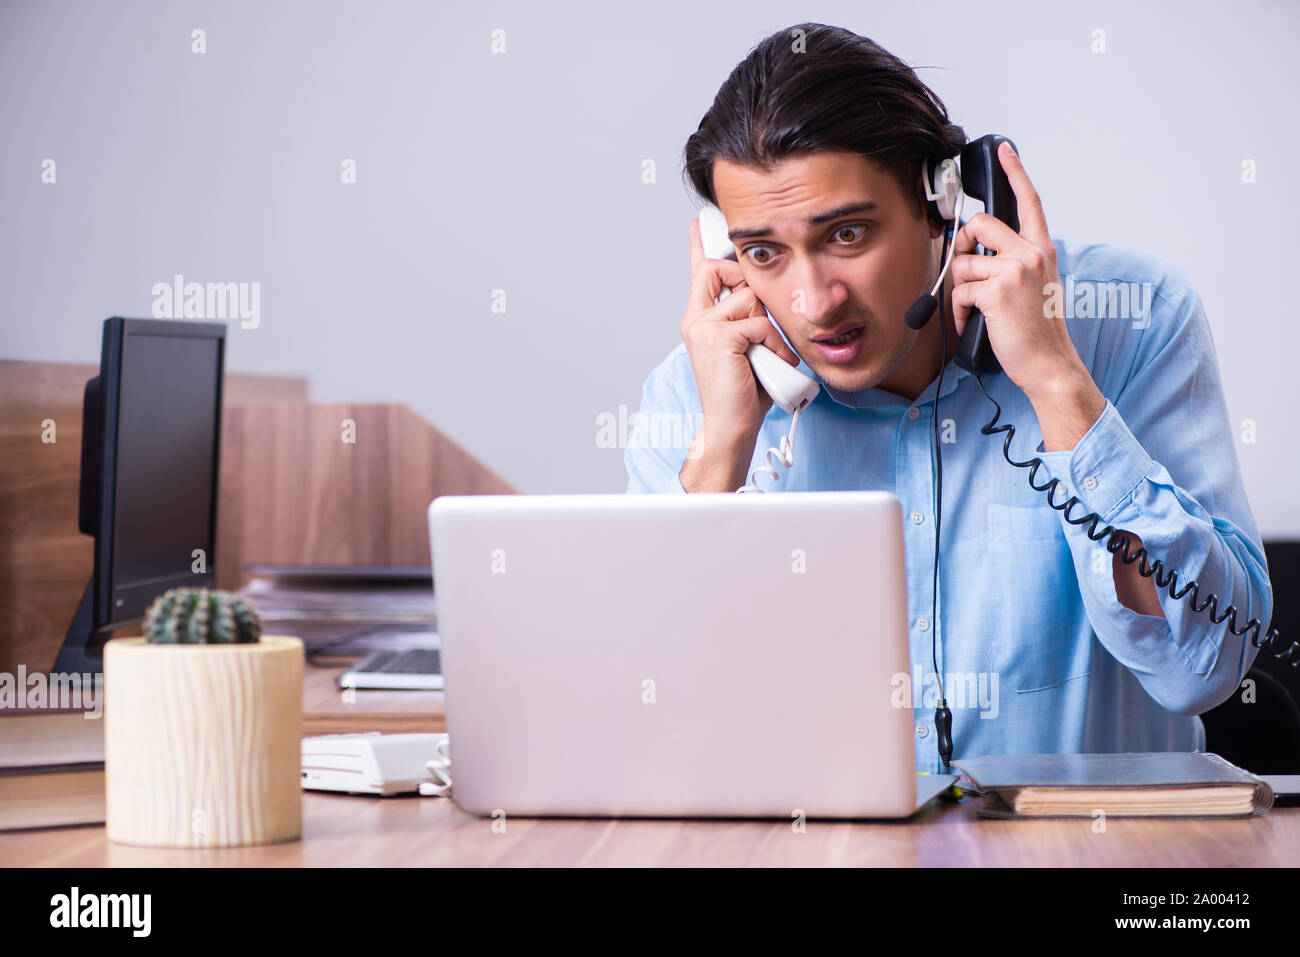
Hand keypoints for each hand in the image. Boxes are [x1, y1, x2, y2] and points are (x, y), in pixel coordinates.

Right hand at [680, 216, 801, 445]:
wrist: (730, 426)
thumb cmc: (743, 392)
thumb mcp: (746, 348)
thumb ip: (747, 320)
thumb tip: (762, 300)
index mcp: (699, 321)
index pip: (697, 274)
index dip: (697, 246)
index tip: (698, 224)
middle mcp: (695, 320)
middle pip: (718, 269)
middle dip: (746, 283)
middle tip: (758, 320)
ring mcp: (703, 328)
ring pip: (748, 300)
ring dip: (769, 328)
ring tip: (767, 355)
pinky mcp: (718, 337)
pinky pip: (758, 323)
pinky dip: (773, 344)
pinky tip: (771, 363)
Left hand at [949, 141, 1089, 402]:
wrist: (1049, 364)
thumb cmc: (1038, 332)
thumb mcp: (1035, 288)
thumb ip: (1013, 265)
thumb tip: (976, 258)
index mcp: (1042, 250)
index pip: (1029, 202)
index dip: (1015, 172)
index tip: (1004, 150)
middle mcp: (1031, 254)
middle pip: (979, 226)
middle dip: (961, 247)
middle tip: (964, 272)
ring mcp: (1015, 271)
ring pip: (963, 264)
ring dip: (959, 290)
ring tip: (973, 310)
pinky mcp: (996, 291)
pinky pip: (958, 290)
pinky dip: (957, 310)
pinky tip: (969, 322)